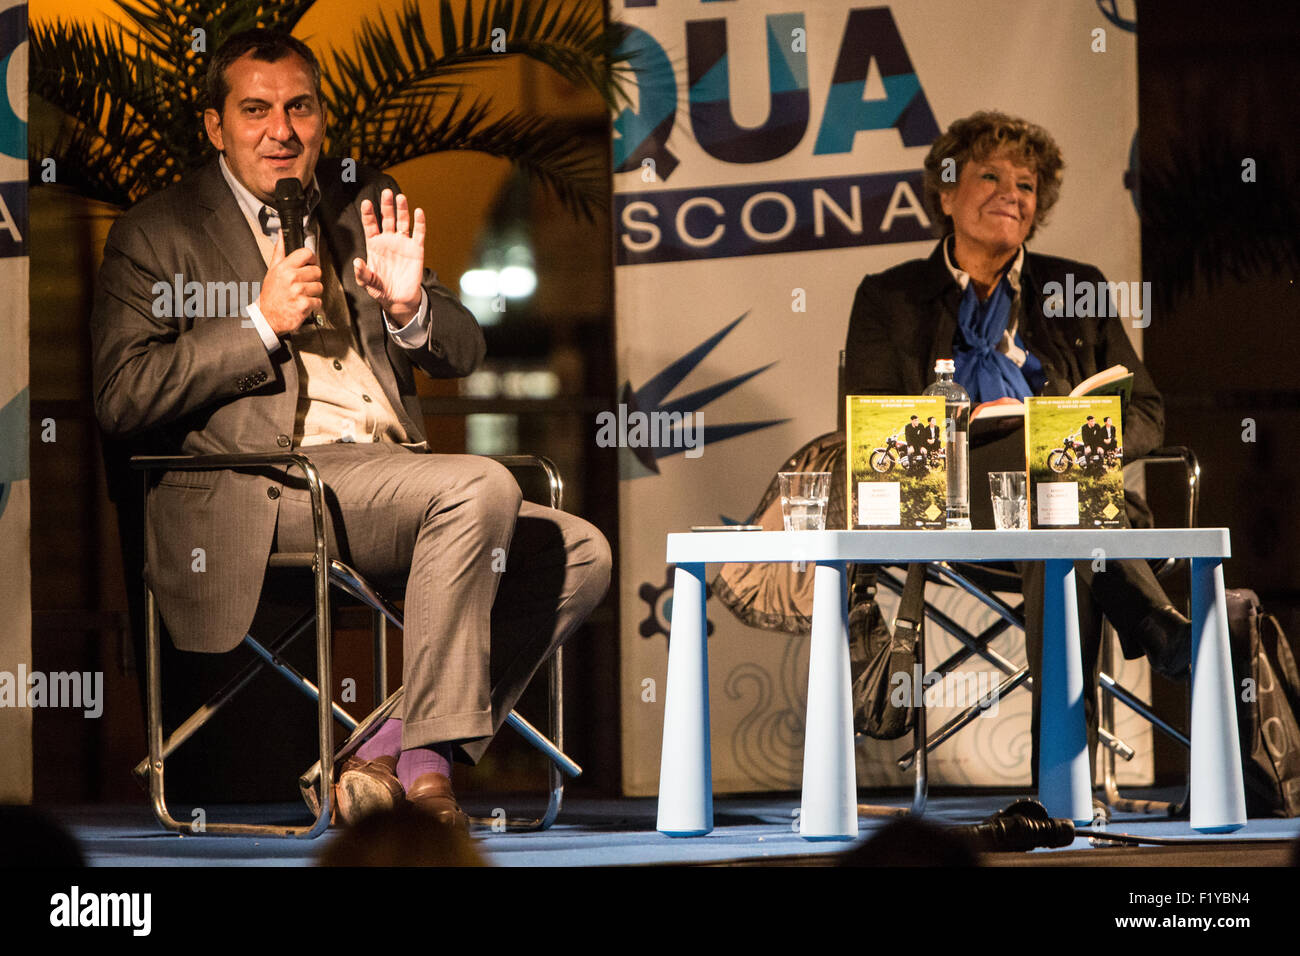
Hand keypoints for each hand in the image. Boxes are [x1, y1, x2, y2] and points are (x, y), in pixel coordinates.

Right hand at [258, 235, 322, 334]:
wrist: (267, 317)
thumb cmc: (271, 295)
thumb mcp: (272, 271)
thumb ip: (279, 252)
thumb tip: (282, 235)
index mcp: (284, 268)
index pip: (306, 253)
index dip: (311, 259)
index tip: (310, 264)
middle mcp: (291, 278)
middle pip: (317, 271)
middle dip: (312, 279)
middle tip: (303, 284)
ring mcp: (298, 291)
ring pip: (319, 287)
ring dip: (313, 293)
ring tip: (302, 295)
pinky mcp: (304, 305)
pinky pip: (318, 301)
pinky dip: (313, 305)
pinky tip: (302, 304)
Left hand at [354, 188, 425, 326]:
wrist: (399, 299)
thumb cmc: (381, 290)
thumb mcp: (367, 283)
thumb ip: (362, 273)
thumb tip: (357, 262)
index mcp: (374, 245)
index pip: (370, 225)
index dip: (368, 214)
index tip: (366, 203)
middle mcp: (388, 240)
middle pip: (387, 218)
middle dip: (386, 205)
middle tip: (386, 193)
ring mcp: (403, 243)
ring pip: (402, 222)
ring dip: (401, 210)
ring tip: (400, 198)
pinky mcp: (417, 250)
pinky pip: (418, 233)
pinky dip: (419, 222)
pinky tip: (418, 212)